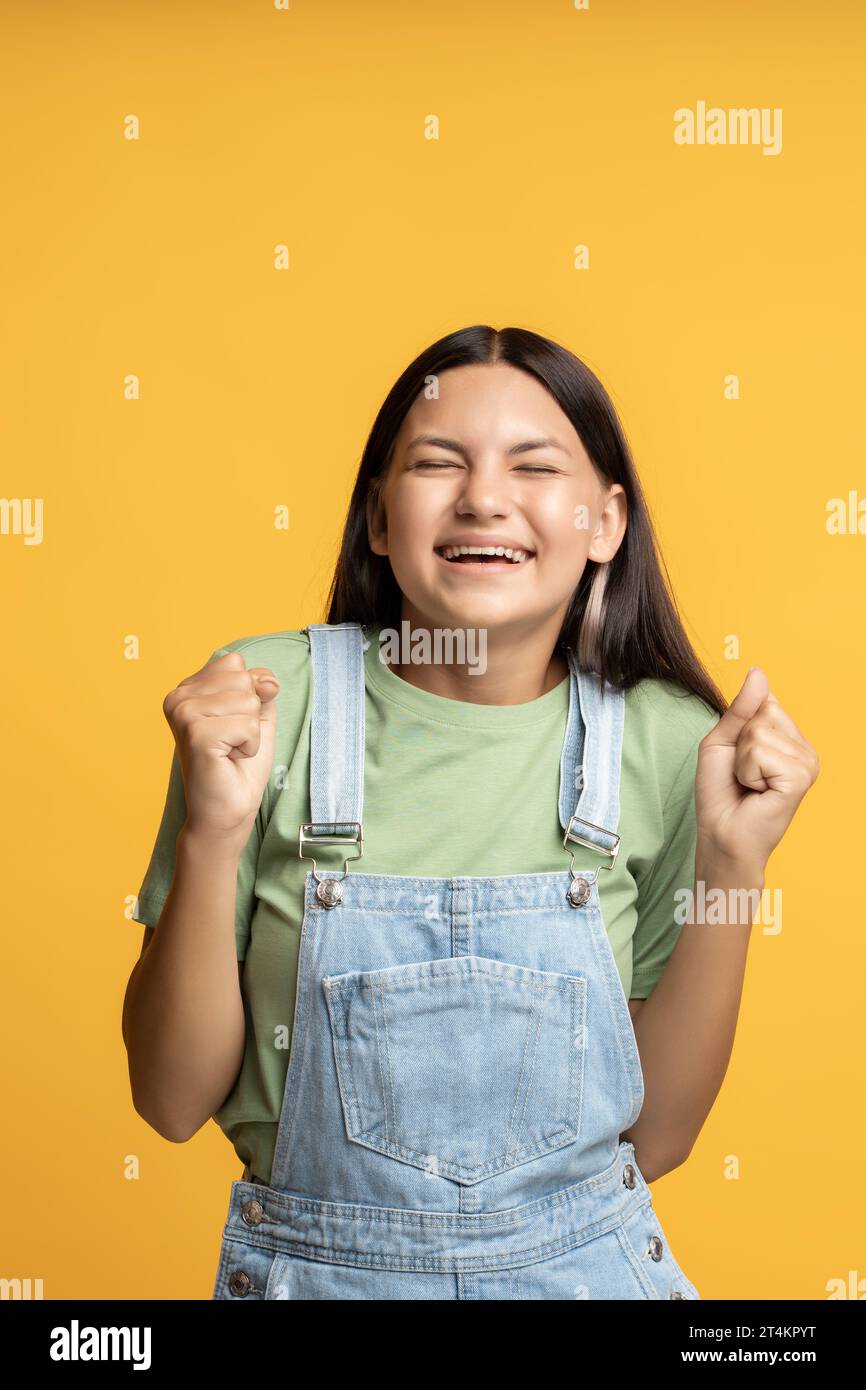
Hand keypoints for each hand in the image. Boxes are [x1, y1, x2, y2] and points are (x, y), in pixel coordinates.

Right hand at [162, 652, 279, 839]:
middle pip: (243, 678)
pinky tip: (229, 759)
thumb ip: (261, 688)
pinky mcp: (196, 734)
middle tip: (231, 741)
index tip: (233, 724)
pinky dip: (250, 746)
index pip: (235, 662)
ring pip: (248, 700)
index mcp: (187, 688)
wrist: (227, 810)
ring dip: (251, 732)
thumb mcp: (257, 716)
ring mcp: (184, 713)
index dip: (250, 693)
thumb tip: (267, 681)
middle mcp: (178, 696)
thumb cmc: (240, 765)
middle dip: (251, 713)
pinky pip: (248, 725)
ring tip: (230, 751)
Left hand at [695, 667, 818, 872]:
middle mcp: (803, 748)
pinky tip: (757, 791)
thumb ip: (741, 708)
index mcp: (789, 738)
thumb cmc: (721, 792)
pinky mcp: (801, 777)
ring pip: (759, 732)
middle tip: (743, 774)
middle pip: (762, 712)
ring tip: (749, 785)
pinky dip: (747, 772)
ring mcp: (807, 762)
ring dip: (742, 761)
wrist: (721, 833)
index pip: (764, 700)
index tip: (738, 756)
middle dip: (740, 744)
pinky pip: (761, 752)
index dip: (739, 726)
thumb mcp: (723, 741)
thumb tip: (758, 672)